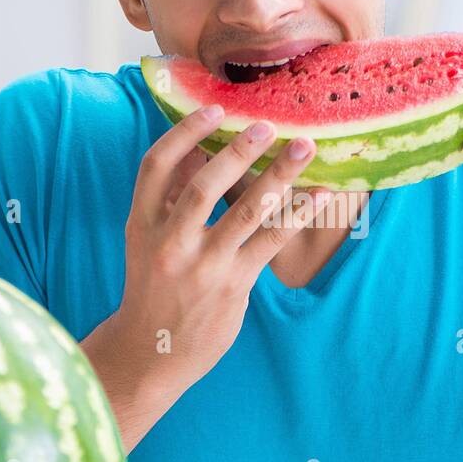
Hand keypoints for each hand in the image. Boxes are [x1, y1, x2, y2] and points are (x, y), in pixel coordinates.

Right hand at [103, 106, 328, 397]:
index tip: (214, 109)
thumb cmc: (155, 287)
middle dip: (237, 150)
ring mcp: (202, 266)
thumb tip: (200, 147)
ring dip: (279, 175)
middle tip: (267, 124)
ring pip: (245, 211)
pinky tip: (320, 195)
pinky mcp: (232, 285)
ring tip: (305, 148)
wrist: (151, 352)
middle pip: (202, 185)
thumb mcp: (148, 240)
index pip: (155, 166)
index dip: (184, 133)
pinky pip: (271, 241)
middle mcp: (169, 243)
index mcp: (141, 223)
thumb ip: (170, 196)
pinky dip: (298, 214)